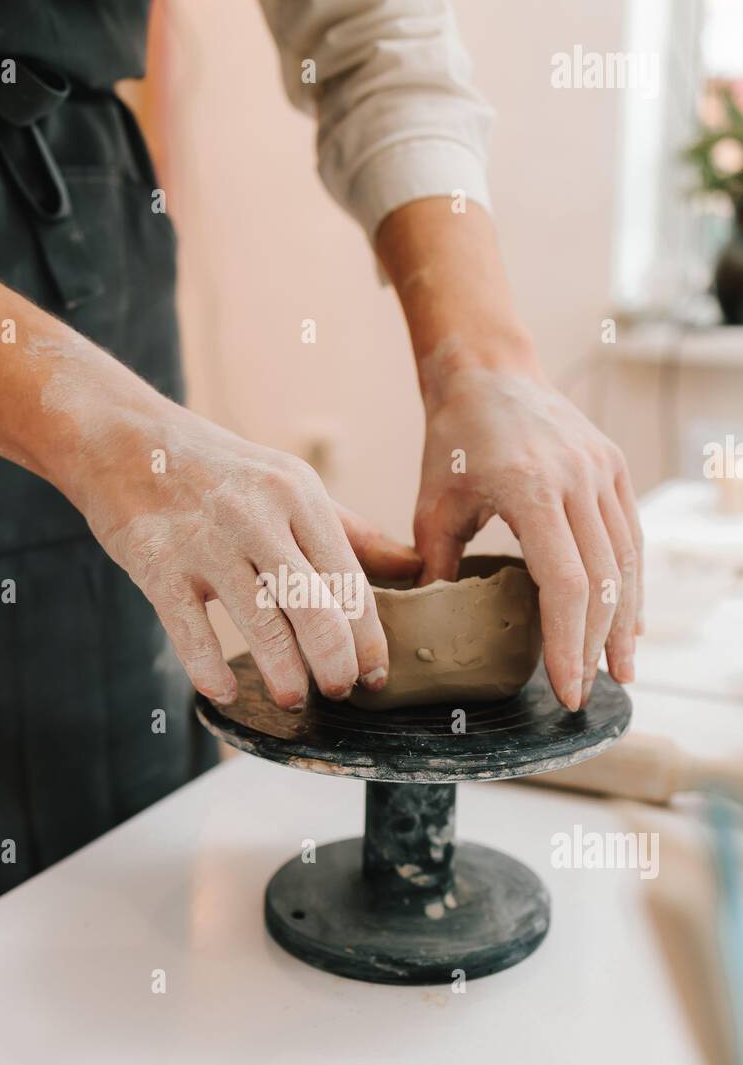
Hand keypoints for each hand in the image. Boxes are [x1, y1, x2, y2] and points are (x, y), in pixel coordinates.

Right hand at [80, 404, 419, 709]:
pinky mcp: (156, 561)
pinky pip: (189, 628)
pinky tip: (224, 692)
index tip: (375, 675)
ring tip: (293, 699)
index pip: (347, 579)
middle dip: (336, 660)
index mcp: (297, 494)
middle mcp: (255, 515)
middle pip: (313, 605)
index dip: (368, 637)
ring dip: (284, 673)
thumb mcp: (289, 484)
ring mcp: (204, 540)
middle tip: (341, 690)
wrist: (121, 437)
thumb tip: (414, 568)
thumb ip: (350, 531)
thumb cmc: (218, 470)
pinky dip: (209, 669)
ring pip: (259, 622)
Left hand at [414, 360, 642, 710]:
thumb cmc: (453, 440)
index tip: (566, 688)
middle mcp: (578, 480)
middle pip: (602, 581)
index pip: (565, 583)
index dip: (568, 643)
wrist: (489, 371)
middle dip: (597, 646)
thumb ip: (438, 569)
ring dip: (623, 622)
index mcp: (531, 489)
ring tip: (619, 672)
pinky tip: (625, 623)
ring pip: (626, 562)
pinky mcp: (614, 469)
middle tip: (587, 693)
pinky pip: (630, 538)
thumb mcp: (434, 506)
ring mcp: (603, 472)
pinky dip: (630, 584)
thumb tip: (435, 628)